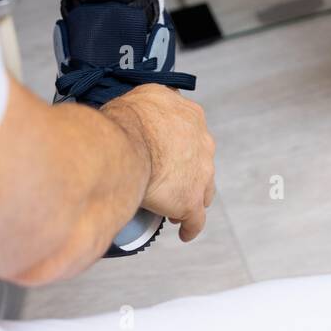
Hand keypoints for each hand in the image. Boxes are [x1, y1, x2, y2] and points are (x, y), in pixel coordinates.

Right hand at [103, 86, 215, 241]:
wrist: (126, 146)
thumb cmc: (126, 121)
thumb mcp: (141, 98)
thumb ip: (150, 106)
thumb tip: (141, 113)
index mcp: (191, 116)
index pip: (190, 132)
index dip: (180, 145)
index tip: (169, 153)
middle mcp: (202, 142)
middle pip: (201, 161)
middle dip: (189, 172)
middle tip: (172, 182)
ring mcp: (201, 173)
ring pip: (204, 190)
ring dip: (192, 197)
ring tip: (177, 209)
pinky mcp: (191, 201)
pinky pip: (195, 220)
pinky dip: (190, 227)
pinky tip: (184, 233)